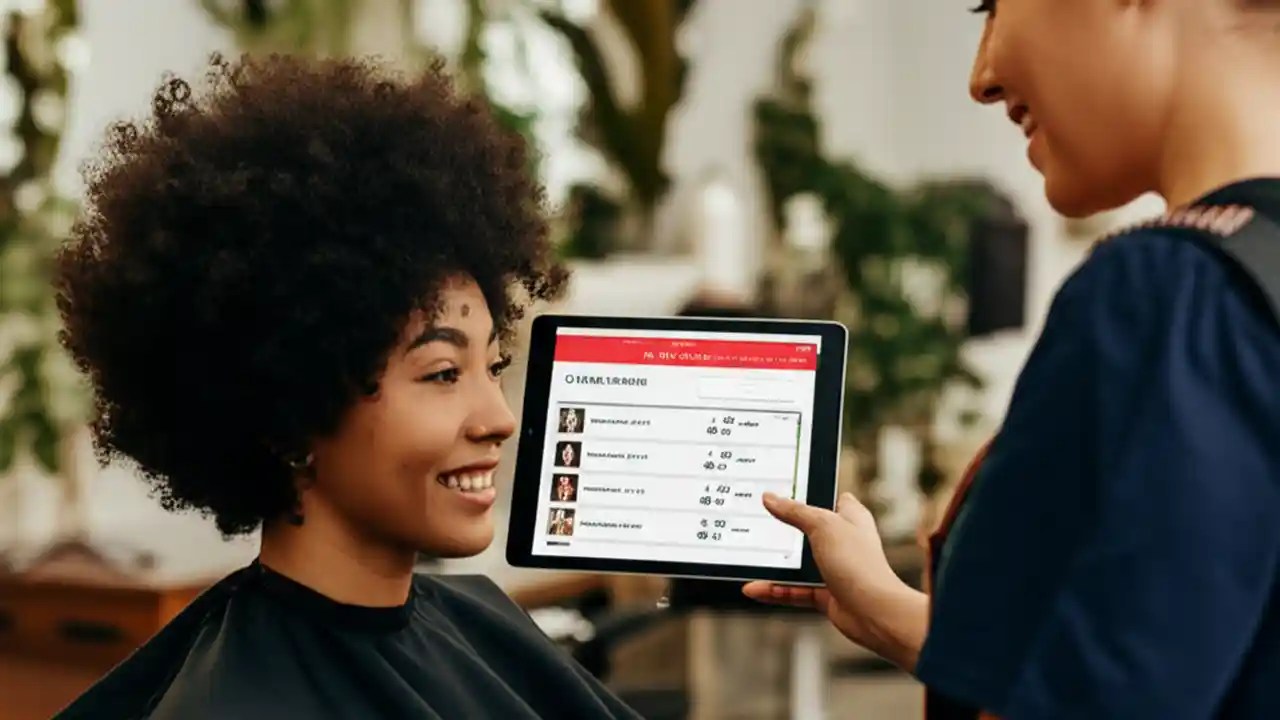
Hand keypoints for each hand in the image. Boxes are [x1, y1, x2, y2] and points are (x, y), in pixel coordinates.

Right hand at [743, 492, 927, 670]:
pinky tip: (755, 588)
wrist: (873, 612)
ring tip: (749, 560)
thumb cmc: (860, 565)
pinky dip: (775, 590)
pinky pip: (795, 589)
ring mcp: (835, 569)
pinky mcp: (827, 593)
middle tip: (758, 524)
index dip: (808, 494)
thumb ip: (794, 511)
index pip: (829, 498)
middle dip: (785, 531)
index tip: (781, 490)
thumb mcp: (822, 526)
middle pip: (808, 531)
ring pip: (798, 564)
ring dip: (775, 565)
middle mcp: (844, 542)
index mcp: (850, 517)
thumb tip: (770, 498)